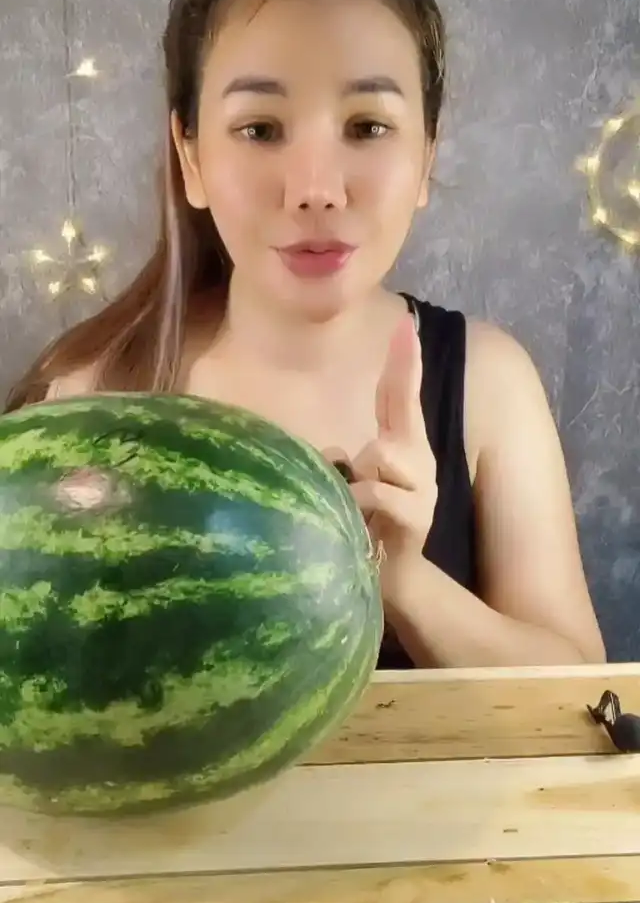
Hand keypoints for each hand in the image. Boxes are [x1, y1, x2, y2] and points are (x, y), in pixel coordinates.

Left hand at [327, 313, 437, 600]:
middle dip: (379, 432)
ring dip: (357, 481)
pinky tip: (361, 525)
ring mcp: (422, 491)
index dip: (404, 361)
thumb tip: (329, 455)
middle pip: (398, 420)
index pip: (401, 396)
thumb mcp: (354, 484)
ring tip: (357, 510)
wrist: (393, 580)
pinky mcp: (417, 519)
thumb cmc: (366, 526)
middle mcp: (419, 462)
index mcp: (403, 448)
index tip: (405, 323)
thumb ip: (340, 460)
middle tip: (364, 476)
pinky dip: (360, 505)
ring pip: (380, 456)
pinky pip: (378, 495)